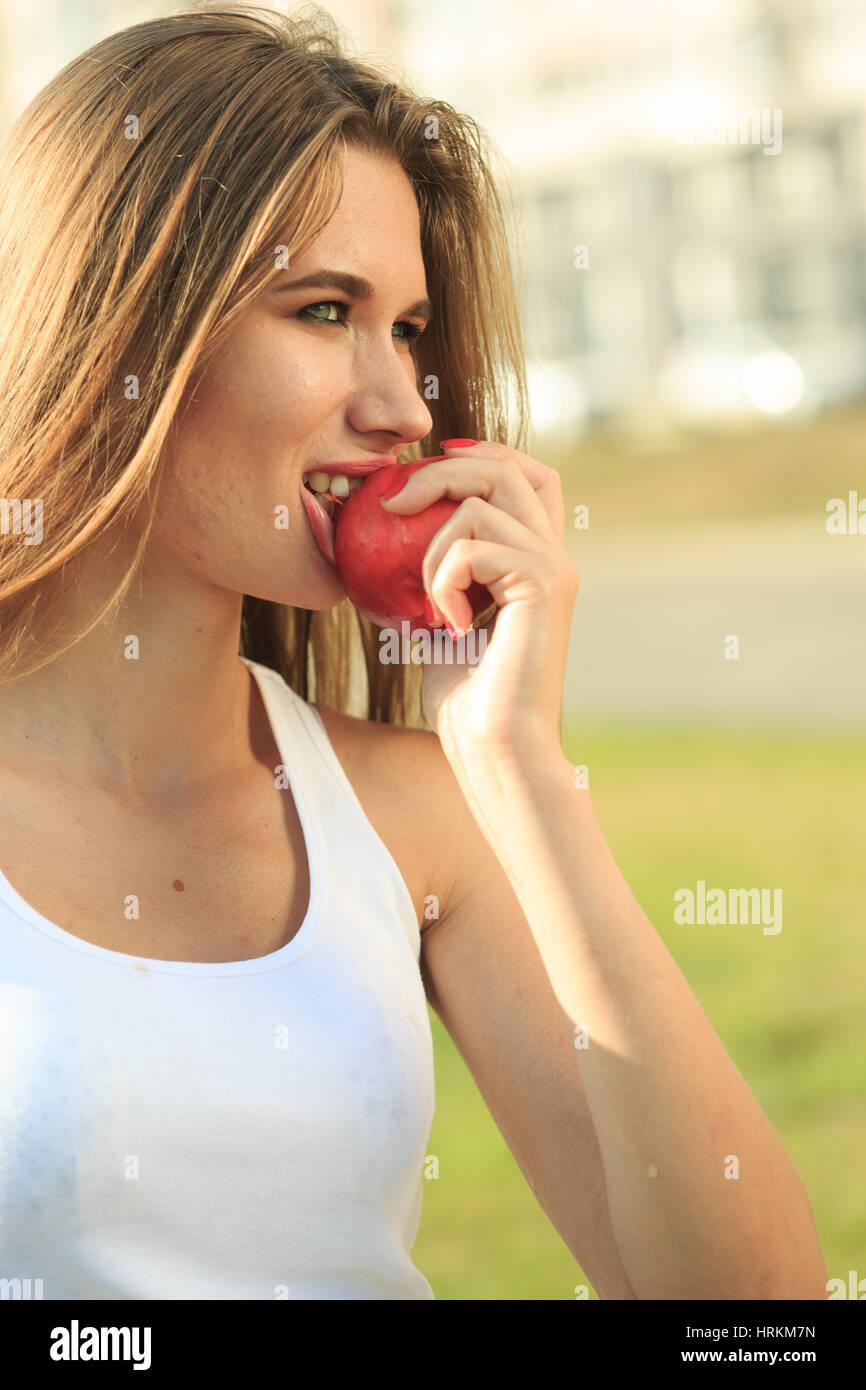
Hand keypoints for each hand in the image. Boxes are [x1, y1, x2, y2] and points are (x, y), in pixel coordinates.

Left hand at [379, 440, 579, 772]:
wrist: (495, 748)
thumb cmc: (463, 701)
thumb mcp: (433, 625)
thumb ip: (428, 581)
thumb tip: (378, 545)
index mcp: (535, 562)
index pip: (529, 476)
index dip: (484, 453)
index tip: (434, 459)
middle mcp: (553, 557)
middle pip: (510, 467)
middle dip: (444, 470)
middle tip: (392, 501)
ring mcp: (553, 568)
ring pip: (483, 502)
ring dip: (433, 545)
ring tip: (425, 599)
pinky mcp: (544, 585)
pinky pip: (473, 547)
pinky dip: (442, 580)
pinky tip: (444, 626)